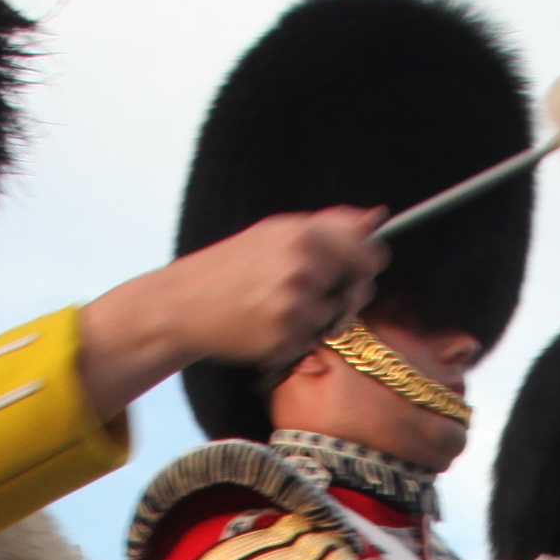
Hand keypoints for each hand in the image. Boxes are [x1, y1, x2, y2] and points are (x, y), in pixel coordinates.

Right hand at [83, 209, 385, 403]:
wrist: (183, 304)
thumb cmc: (234, 264)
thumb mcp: (277, 231)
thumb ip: (329, 225)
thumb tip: (375, 218)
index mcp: (303, 237)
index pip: (368, 253)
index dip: (367, 263)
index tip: (358, 268)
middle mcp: (302, 270)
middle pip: (360, 288)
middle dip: (345, 292)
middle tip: (310, 290)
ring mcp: (294, 308)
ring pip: (337, 318)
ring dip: (320, 317)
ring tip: (281, 306)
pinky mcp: (284, 341)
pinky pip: (314, 342)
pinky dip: (299, 337)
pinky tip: (269, 325)